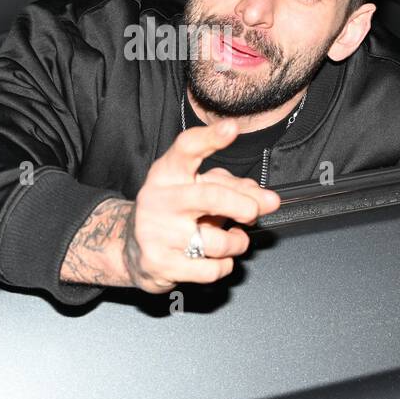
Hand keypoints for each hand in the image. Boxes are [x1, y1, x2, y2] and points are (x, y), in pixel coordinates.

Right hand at [122, 120, 279, 292]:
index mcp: (168, 172)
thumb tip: (267, 199)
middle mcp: (160, 199)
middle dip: (243, 206)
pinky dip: (223, 266)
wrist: (132, 248)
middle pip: (211, 196)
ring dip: (237, 243)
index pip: (188, 148)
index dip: (211, 138)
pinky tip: (214, 259)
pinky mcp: (161, 263)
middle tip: (253, 212)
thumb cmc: (174, 212)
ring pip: (218, 241)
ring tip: (233, 240)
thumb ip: (234, 188)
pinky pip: (211, 269)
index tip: (231, 129)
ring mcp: (157, 232)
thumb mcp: (199, 189)